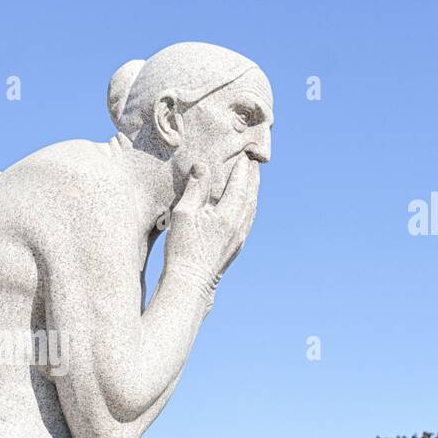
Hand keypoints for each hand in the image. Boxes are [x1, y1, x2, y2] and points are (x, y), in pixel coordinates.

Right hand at [164, 155, 259, 292]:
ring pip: (252, 209)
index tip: (244, 154)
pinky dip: (249, 207)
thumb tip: (203, 165)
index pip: (240, 184)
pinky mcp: (235, 248)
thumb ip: (196, 188)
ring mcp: (239, 238)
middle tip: (254, 162)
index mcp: (228, 214)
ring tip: (252, 180)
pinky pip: (248, 221)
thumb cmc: (184, 248)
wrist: (190, 283)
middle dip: (252, 177)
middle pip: (251, 195)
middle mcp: (239, 225)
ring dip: (253, 192)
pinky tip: (245, 208)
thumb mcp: (184, 214)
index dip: (242, 168)